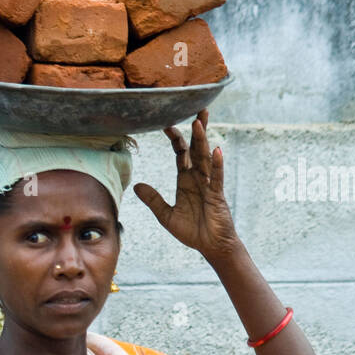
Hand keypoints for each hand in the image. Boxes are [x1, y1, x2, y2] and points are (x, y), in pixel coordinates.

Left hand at [132, 109, 240, 262]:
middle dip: (196, 130)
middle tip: (196, 109)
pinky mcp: (217, 196)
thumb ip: (153, 200)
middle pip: (196, 149)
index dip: (175, 139)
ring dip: (202, 141)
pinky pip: (217, 177)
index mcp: (185, 180)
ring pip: (205, 158)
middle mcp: (198, 178)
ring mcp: (209, 185)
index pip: (180, 154)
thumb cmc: (191, 231)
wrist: (210, 246)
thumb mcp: (166, 215)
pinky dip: (217, 165)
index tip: (166, 123)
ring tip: (199, 122)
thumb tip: (136, 185)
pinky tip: (217, 151)